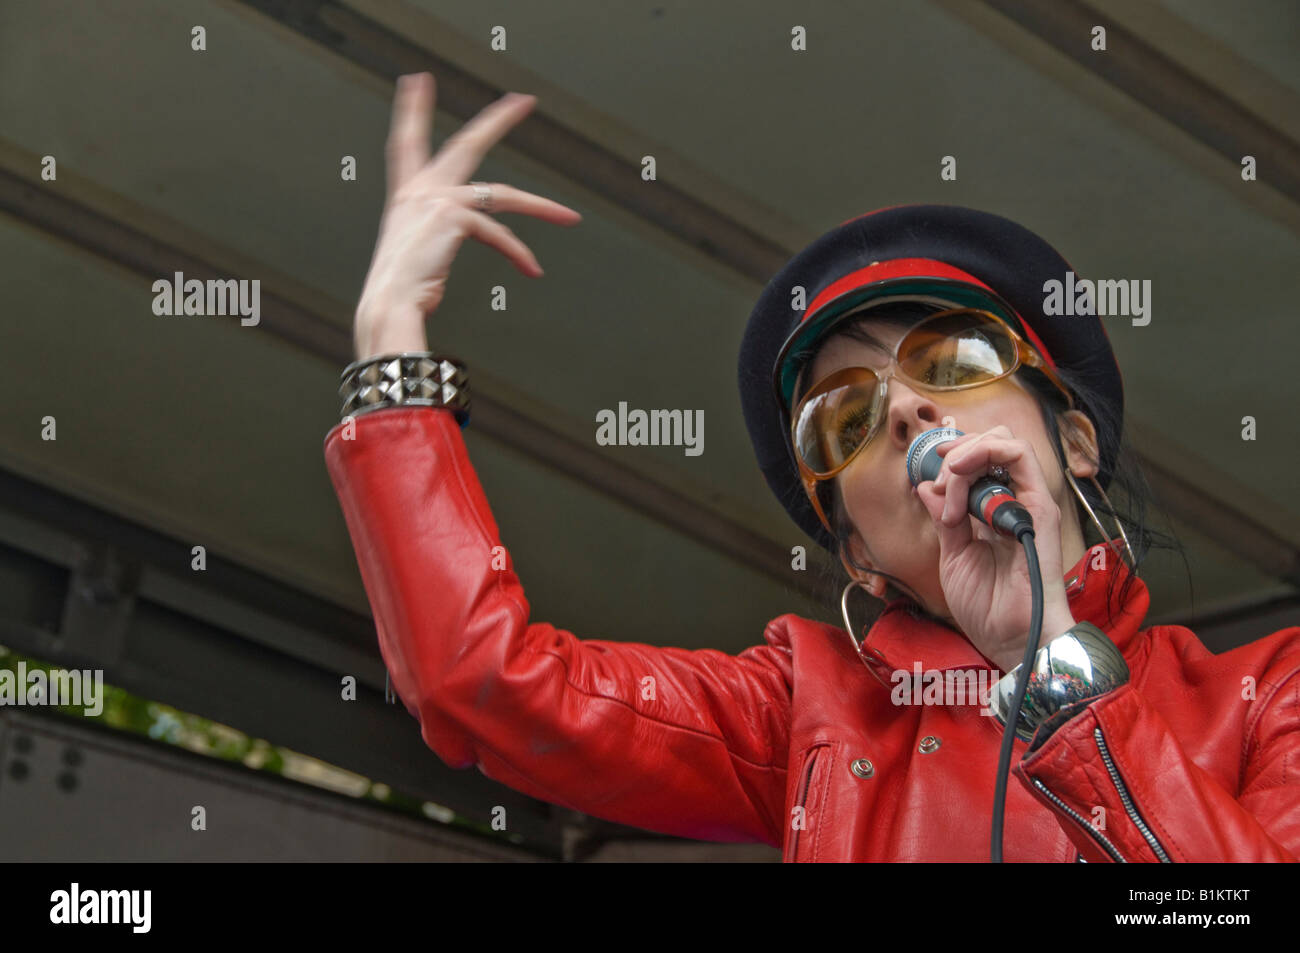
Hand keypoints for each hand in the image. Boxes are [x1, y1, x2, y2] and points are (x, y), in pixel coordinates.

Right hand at [354, 72, 582, 359]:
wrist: (388, 304)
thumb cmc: (400, 289)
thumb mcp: (420, 254)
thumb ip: (442, 237)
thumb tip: (476, 240)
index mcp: (406, 197)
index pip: (407, 144)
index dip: (413, 112)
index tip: (418, 84)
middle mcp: (419, 191)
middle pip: (467, 144)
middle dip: (497, 120)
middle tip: (522, 101)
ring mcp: (436, 199)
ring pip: (502, 195)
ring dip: (541, 208)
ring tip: (568, 216)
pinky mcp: (453, 216)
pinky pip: (499, 234)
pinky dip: (518, 255)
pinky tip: (531, 270)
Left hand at [912, 426, 1075, 672]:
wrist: (1009, 638)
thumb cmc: (986, 607)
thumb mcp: (952, 556)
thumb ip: (944, 518)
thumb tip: (926, 487)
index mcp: (992, 514)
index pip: (980, 462)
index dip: (952, 453)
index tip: (927, 466)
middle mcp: (1013, 503)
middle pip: (994, 444)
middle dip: (957, 449)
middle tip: (936, 474)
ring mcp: (1028, 503)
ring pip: (1006, 443)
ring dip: (967, 453)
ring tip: (947, 481)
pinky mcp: (1039, 507)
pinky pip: (1021, 458)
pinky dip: (986, 453)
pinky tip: (960, 475)